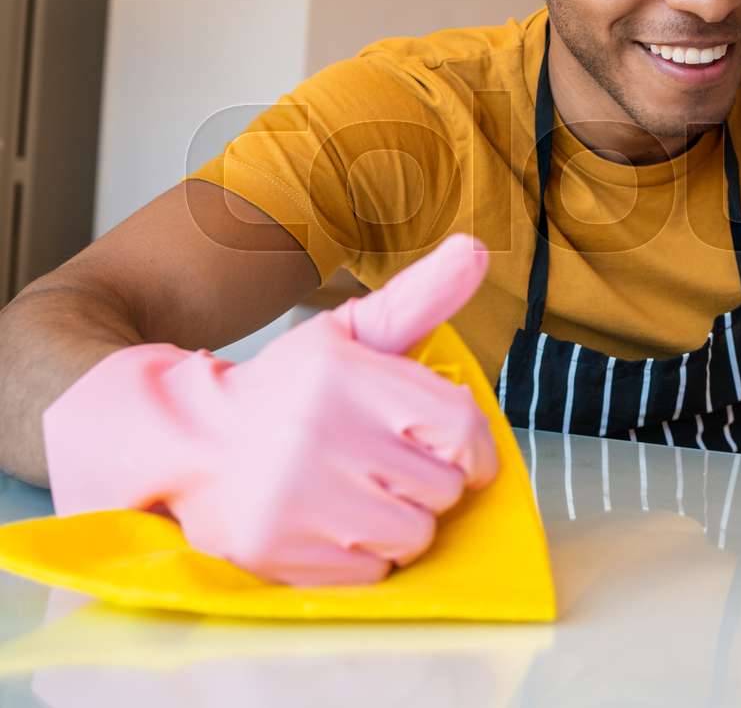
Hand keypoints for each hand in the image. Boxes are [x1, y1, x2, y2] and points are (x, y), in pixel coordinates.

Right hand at [43, 234, 496, 584]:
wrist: (184, 440)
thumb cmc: (288, 388)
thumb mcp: (348, 334)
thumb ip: (418, 298)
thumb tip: (474, 248)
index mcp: (345, 374)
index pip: (461, 427)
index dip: (474, 449)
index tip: (458, 453)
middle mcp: (318, 432)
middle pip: (442, 488)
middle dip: (428, 482)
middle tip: (389, 468)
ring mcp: (294, 497)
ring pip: (413, 535)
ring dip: (400, 522)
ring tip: (362, 496)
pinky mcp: (275, 551)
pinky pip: (371, 572)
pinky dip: (364, 556)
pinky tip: (332, 524)